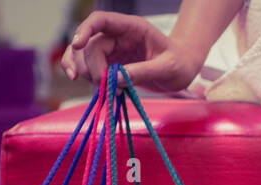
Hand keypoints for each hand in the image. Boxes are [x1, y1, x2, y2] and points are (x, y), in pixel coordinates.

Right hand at [60, 11, 202, 92]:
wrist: (183, 70)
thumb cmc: (180, 64)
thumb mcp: (167, 68)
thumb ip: (142, 72)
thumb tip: (113, 79)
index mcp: (131, 28)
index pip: (100, 20)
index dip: (85, 30)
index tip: (77, 45)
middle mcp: (117, 36)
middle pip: (89, 44)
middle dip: (90, 66)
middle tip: (105, 85)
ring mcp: (111, 50)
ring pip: (83, 55)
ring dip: (85, 72)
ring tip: (104, 89)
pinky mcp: (110, 64)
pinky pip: (88, 65)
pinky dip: (82, 73)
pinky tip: (79, 80)